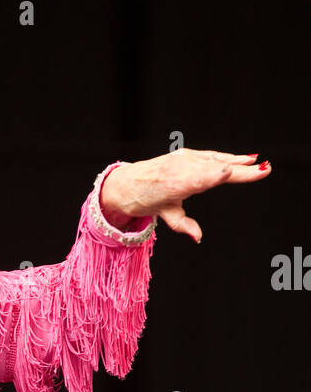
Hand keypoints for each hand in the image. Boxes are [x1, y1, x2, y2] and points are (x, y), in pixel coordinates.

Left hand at [100, 149, 271, 242]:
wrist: (126, 183)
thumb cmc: (146, 200)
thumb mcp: (164, 214)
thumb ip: (183, 225)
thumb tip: (198, 237)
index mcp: (175, 184)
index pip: (200, 178)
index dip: (215, 174)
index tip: (231, 171)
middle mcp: (180, 168)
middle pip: (214, 168)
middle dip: (239, 168)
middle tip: (263, 168)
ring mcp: (183, 158)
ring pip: (214, 159)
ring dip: (237, 160)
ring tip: (256, 162)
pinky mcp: (185, 154)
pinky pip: (209, 156)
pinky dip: (225, 157)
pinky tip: (241, 159)